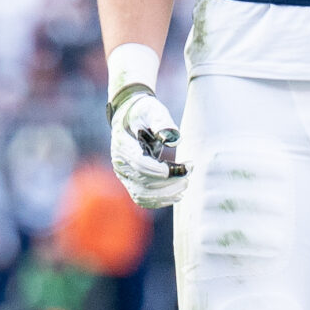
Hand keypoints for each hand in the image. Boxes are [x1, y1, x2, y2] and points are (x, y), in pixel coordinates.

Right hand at [108, 87, 185, 207]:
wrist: (129, 117)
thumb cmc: (143, 112)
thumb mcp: (152, 109)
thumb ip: (161, 121)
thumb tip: (173, 138)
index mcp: (123, 144)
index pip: (141, 164)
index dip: (164, 170)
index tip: (186, 166)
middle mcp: (120, 162)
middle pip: (144, 182)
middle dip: (170, 182)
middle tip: (189, 172)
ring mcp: (123, 174)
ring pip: (142, 195)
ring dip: (166, 194)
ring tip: (185, 184)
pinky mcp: (129, 181)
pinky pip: (142, 198)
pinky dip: (160, 200)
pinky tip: (177, 194)